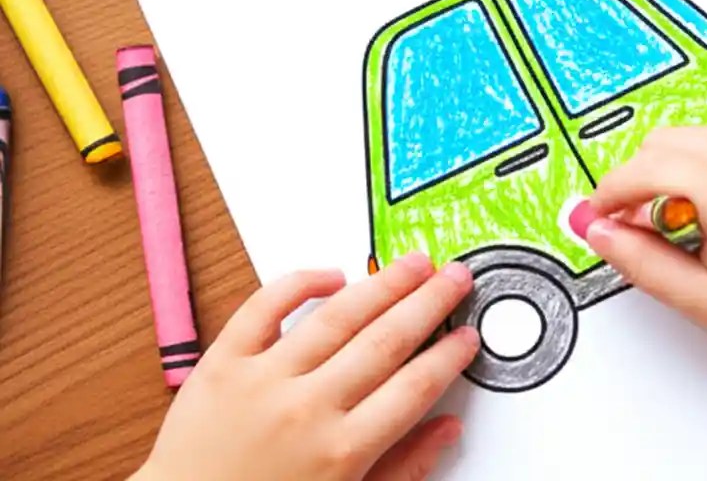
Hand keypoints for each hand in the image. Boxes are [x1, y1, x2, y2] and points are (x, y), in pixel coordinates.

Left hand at [133, 253, 479, 480]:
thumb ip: (402, 468)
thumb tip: (447, 428)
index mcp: (343, 452)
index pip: (414, 388)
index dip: (449, 357)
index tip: (468, 336)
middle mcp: (307, 410)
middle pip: (386, 341)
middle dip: (430, 303)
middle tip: (456, 277)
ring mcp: (263, 381)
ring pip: (337, 317)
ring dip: (383, 284)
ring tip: (414, 263)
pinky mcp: (221, 365)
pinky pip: (263, 308)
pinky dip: (299, 283)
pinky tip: (332, 274)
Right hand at [586, 127, 706, 377]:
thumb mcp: (701, 299)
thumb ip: (641, 261)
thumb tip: (598, 232)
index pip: (651, 167)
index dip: (613, 190)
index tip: (597, 216)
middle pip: (670, 140)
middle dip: (638, 175)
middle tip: (629, 224)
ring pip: (698, 138)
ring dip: (669, 169)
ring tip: (669, 225)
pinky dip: (701, 169)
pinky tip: (703, 215)